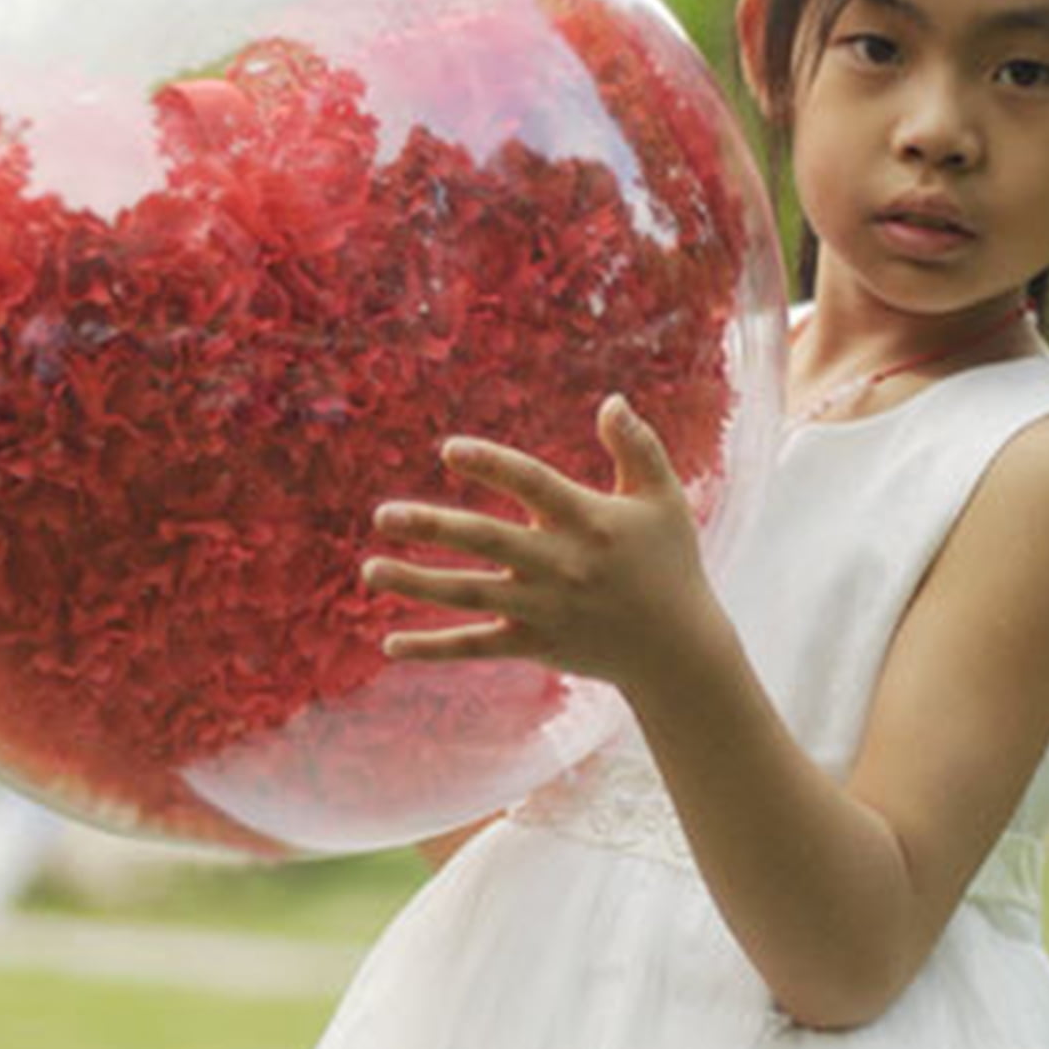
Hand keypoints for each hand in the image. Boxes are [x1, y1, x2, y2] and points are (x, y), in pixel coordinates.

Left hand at [364, 394, 720, 688]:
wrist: (678, 649)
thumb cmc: (669, 562)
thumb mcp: (663, 499)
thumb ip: (637, 447)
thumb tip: (612, 400)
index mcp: (587, 521)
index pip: (532, 484)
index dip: (492, 466)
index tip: (449, 450)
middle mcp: (560, 564)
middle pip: (487, 540)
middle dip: (432, 526)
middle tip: (382, 514)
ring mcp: (543, 608)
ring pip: (471, 594)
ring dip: (417, 582)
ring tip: (370, 568)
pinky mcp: (535, 644)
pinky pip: (477, 646)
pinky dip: (434, 648)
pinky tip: (389, 643)